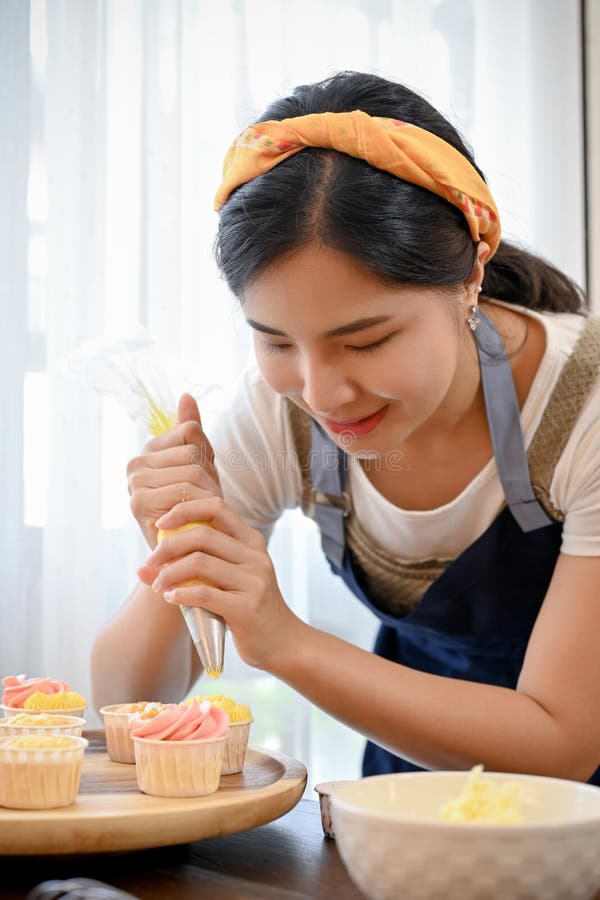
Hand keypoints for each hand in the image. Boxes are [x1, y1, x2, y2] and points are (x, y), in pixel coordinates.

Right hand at [127, 393, 221, 548]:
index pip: (189, 431)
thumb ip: (191, 431)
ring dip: (206, 494)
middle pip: (190, 452)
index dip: (206, 456)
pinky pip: (183, 491)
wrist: (188, 550)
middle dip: (208, 478)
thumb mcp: (199, 465)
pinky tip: (196, 520)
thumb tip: (186, 395)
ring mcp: (134, 483)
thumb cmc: (197, 507)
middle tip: (205, 501)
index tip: (202, 479)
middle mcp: (135, 464)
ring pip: (190, 471)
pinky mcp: (139, 503)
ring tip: (201, 512)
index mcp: (149, 450)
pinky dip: (198, 506)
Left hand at [139, 495, 302, 671]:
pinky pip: (204, 594)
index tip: (160, 525)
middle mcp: (256, 555)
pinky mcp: (247, 608)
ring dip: (169, 573)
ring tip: (158, 584)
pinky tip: (170, 598)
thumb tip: (141, 569)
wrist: (281, 642)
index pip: (216, 507)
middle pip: (202, 535)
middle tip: (151, 562)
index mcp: (251, 541)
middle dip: (168, 547)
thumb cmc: (247, 607)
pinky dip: (180, 594)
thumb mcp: (227, 579)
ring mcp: (254, 581)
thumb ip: (192, 567)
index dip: (184, 510)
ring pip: (199, 564)